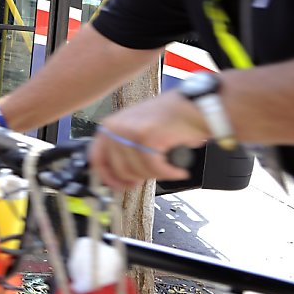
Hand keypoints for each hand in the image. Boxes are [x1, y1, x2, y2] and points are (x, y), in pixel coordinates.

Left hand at [88, 91, 207, 189]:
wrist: (196, 106)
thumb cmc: (172, 118)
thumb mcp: (137, 129)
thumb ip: (124, 147)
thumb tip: (118, 173)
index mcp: (110, 126)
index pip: (97, 159)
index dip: (108, 178)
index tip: (119, 187)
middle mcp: (115, 126)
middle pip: (119, 170)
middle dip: (139, 177)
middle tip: (154, 174)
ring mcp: (129, 130)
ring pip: (137, 171)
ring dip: (157, 175)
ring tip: (169, 167)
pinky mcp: (146, 136)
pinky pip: (154, 169)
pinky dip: (169, 173)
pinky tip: (178, 170)